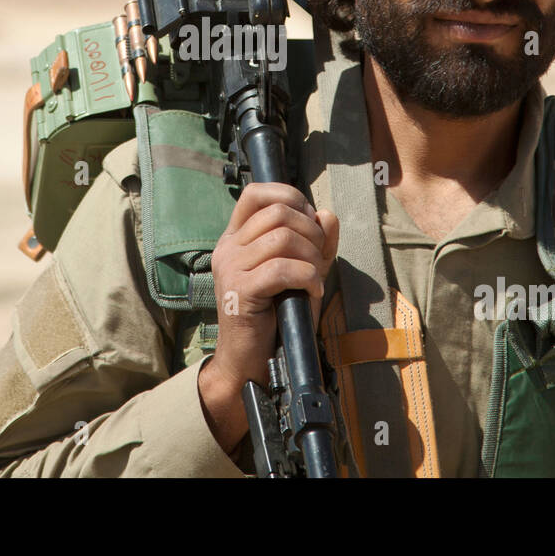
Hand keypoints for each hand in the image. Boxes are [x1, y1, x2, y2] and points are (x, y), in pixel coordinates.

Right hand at [196, 182, 338, 453]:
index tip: (308, 219)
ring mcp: (230, 269)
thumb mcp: (300, 273)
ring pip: (282, 238)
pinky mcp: (239, 291)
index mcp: (236, 238)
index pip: (256, 193)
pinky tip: (312, 291)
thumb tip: (326, 215)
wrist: (251, 363)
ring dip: (311, 256)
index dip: (289, 196)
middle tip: (318, 259)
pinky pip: (282, 269)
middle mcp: (228, 248)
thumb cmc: (276, 317)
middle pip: (277, 212)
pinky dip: (307, 277)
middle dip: (310, 231)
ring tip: (315, 278)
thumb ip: (315, 244)